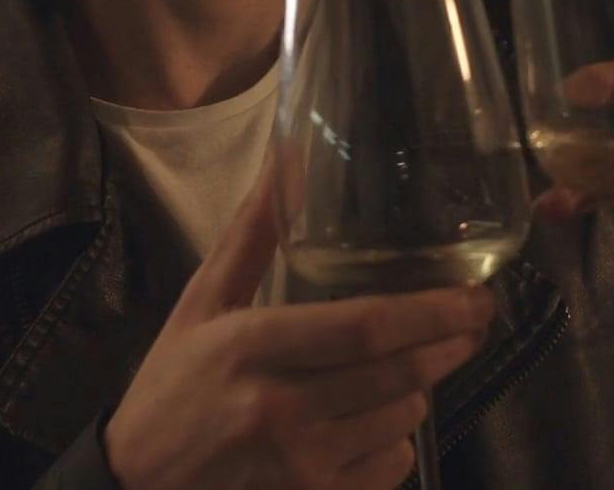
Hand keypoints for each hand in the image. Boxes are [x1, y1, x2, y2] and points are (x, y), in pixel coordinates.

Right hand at [105, 168, 495, 489]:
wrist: (138, 488)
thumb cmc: (170, 390)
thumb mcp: (198, 307)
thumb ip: (249, 237)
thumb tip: (286, 157)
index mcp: (250, 347)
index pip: (362, 328)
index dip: (430, 311)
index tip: (474, 294)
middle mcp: (281, 408)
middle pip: (397, 372)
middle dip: (449, 343)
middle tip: (473, 319)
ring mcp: (302, 464)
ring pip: (402, 418)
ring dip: (419, 387)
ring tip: (412, 365)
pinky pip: (391, 467)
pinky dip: (398, 439)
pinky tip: (377, 419)